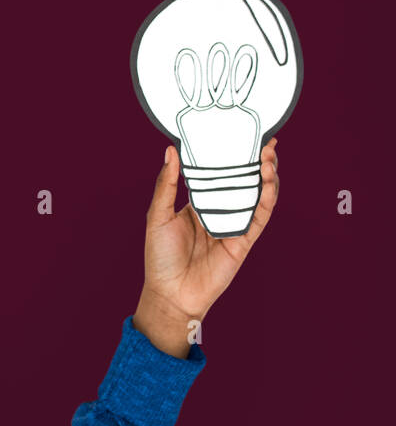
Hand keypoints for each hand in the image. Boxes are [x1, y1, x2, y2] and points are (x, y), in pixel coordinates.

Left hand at [133, 138, 279, 355]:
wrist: (170, 293)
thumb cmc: (160, 257)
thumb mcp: (157, 215)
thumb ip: (167, 184)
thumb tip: (170, 151)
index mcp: (198, 204)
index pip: (217, 174)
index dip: (228, 155)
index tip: (236, 132)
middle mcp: (218, 211)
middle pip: (242, 181)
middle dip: (254, 160)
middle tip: (262, 138)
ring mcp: (233, 225)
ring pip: (257, 195)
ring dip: (265, 174)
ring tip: (267, 154)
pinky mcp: (244, 240)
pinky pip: (260, 216)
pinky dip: (267, 197)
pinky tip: (268, 179)